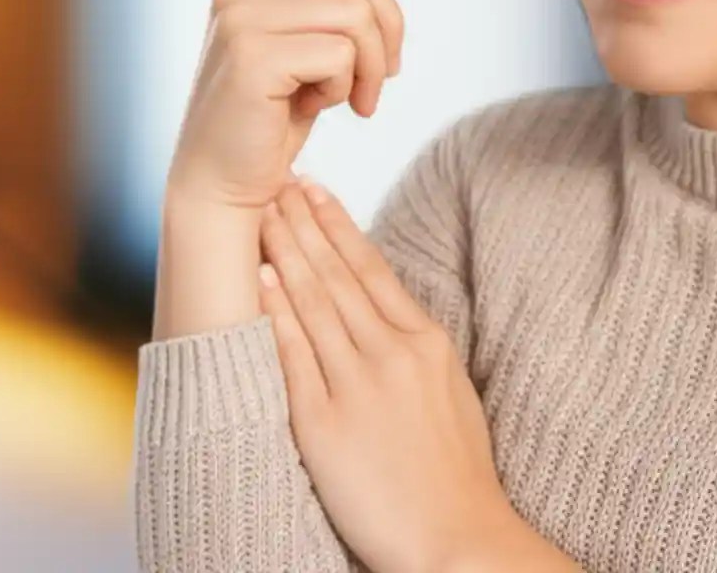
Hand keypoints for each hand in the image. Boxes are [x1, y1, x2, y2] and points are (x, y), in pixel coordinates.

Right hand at [167, 0, 410, 211]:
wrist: (227, 183)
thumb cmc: (271, 116)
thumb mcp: (304, 35)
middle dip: (390, 24)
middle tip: (383, 72)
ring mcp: (241, 20)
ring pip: (356, 10)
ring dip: (375, 62)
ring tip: (359, 96)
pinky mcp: (253, 57)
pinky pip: (341, 51)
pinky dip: (350, 84)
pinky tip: (326, 108)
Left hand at [256, 178, 534, 572]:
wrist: (457, 539)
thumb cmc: (456, 474)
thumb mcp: (451, 393)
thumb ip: (418, 350)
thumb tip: (391, 319)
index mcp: (427, 344)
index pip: (372, 268)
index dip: (338, 225)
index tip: (315, 189)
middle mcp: (392, 354)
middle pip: (337, 274)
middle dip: (302, 222)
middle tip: (276, 179)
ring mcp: (358, 386)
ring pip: (314, 302)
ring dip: (284, 252)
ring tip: (260, 212)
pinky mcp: (324, 424)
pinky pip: (294, 356)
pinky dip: (275, 313)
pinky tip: (259, 279)